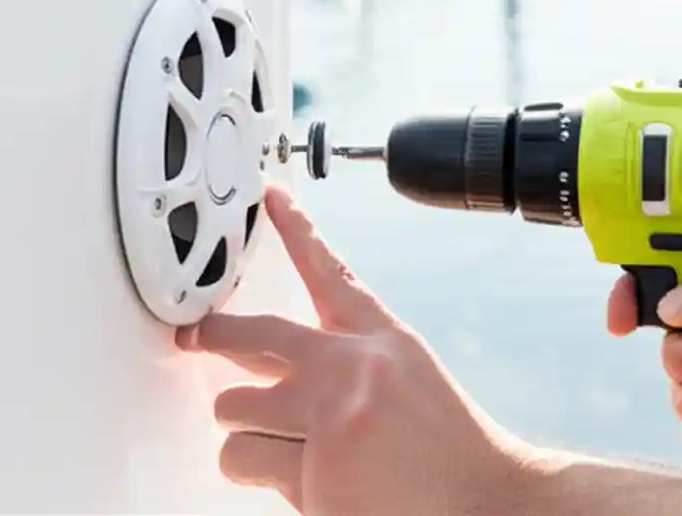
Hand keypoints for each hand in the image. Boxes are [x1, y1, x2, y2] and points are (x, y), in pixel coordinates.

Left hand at [176, 186, 528, 514]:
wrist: (487, 501)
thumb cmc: (450, 452)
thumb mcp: (411, 381)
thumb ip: (354, 364)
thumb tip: (281, 369)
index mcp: (384, 342)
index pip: (331, 271)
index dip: (296, 228)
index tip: (272, 196)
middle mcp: (351, 369)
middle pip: (255, 335)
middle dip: (213, 336)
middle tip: (195, 335)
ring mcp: (327, 417)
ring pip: (233, 406)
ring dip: (244, 429)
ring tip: (279, 448)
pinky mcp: (311, 469)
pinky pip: (240, 458)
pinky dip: (253, 471)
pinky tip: (295, 479)